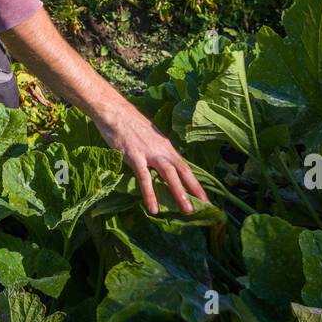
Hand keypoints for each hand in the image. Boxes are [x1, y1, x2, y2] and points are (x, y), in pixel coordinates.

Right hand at [94, 102, 209, 215]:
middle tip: (206, 206)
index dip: (195, 182)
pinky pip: (144, 178)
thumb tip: (161, 164)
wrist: (114, 110)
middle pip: (182, 171)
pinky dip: (150, 194)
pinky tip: (153, 208)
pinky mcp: (134, 156)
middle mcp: (162, 150)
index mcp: (165, 146)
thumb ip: (156, 150)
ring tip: (188, 210)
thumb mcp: (148, 137)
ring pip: (169, 175)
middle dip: (195, 189)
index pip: (184, 166)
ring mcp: (149, 153)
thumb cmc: (129, 123)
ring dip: (180, 193)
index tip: (204, 197)